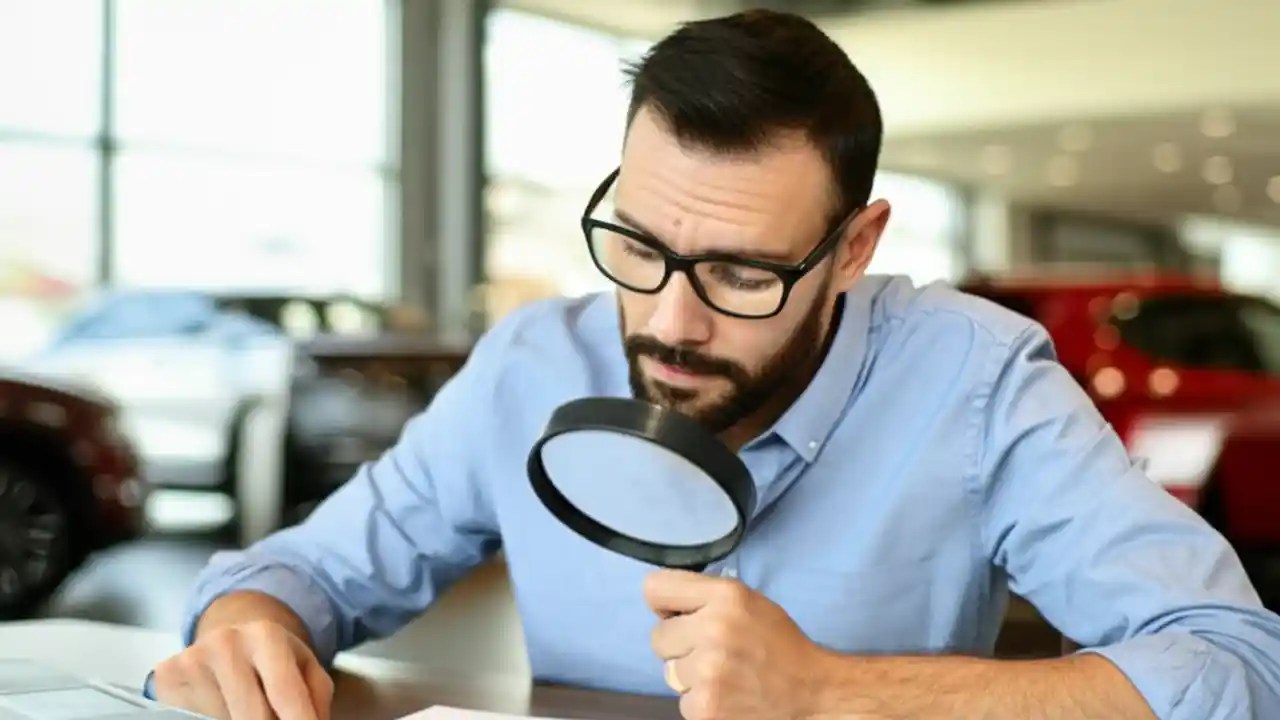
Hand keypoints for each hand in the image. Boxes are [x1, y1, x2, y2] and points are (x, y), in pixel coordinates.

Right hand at [153, 619, 332, 719]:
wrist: (229, 633)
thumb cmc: (274, 659)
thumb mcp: (304, 668)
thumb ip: (315, 700)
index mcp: (266, 635)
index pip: (284, 692)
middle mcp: (226, 642)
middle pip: (253, 715)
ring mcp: (192, 660)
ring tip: (251, 711)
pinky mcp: (166, 678)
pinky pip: (193, 718)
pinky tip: (222, 712)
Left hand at [645, 569, 830, 719]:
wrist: (811, 689)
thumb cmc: (776, 643)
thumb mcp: (746, 600)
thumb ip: (703, 595)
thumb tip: (659, 605)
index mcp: (726, 595)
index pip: (654, 588)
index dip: (665, 605)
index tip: (680, 616)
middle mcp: (715, 628)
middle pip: (657, 636)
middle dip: (680, 645)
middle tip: (711, 651)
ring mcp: (709, 670)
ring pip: (668, 672)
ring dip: (690, 676)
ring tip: (724, 674)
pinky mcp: (706, 707)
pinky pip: (682, 700)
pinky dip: (701, 701)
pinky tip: (727, 694)